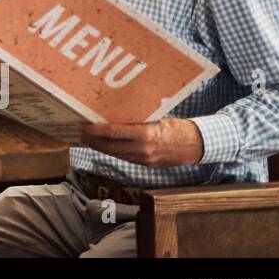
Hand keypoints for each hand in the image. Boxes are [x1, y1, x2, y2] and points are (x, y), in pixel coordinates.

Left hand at [79, 118, 203, 166]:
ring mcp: (145, 160)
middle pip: (110, 147)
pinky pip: (125, 158)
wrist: (198, 145)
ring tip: (88, 139)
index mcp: (145, 135)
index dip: (96, 130)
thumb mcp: (158, 117)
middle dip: (93, 141)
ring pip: (116, 154)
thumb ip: (138, 119)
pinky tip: (106, 146)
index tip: (84, 126)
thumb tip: (116, 113)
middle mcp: (143, 150)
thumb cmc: (179, 127)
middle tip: (80, 133)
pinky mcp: (147, 165)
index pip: (113, 133)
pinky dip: (113, 152)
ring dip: (100, 147)